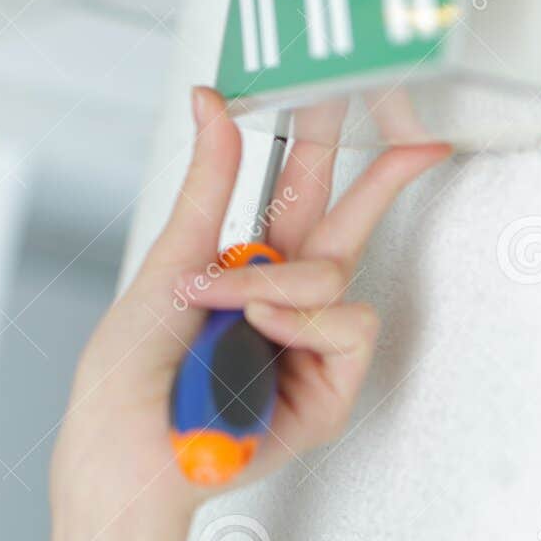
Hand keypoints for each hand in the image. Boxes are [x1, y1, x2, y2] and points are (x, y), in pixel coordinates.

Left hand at [49, 86, 451, 527]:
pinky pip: (348, 323)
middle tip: (416, 139)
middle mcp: (279, 305)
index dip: (324, 147)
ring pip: (335, 273)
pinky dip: (301, 321)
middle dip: (380, 180)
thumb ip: (209, 184)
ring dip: (275, 282)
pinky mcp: (328, 389)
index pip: (296, 198)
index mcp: (240, 270)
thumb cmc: (129, 371)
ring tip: (222, 306)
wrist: (125, 445)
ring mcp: (306, 347)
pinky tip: (264, 333)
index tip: (348, 96)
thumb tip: (211, 103)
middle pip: (345, 226)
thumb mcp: (169, 261)